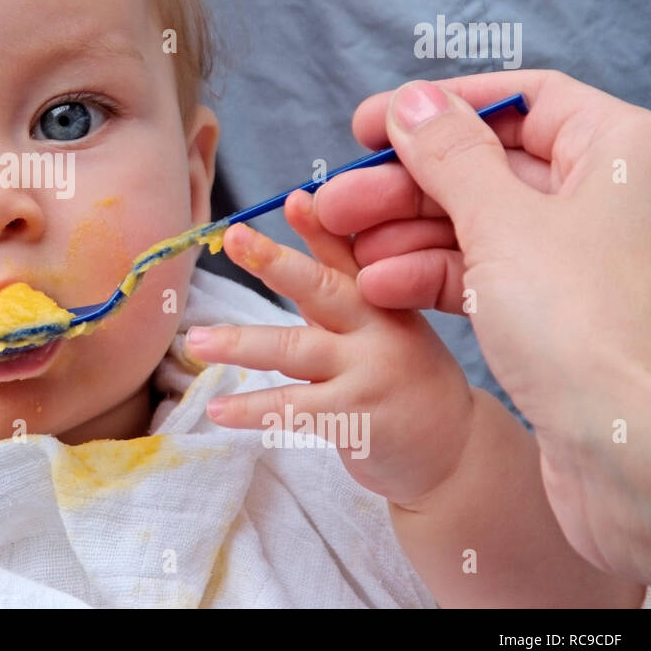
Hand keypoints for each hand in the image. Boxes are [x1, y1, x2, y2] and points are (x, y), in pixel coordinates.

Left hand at [188, 190, 473, 508]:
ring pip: (295, 351)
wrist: (455, 451)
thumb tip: (293, 216)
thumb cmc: (404, 376)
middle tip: (233, 239)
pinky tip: (217, 409)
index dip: (320, 226)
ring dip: (240, 343)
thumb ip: (335, 277)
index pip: (347, 256)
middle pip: (322, 290)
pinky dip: (253, 410)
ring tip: (195, 341)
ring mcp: (369, 374)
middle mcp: (379, 330)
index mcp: (381, 301)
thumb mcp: (379, 321)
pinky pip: (295, 410)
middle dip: (275, 263)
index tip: (292, 199)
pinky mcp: (357, 419)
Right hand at [313, 71, 650, 586]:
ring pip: (476, 223)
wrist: (635, 459)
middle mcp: (606, 198)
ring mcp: (580, 258)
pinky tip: (381, 289)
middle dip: (404, 185)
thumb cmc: (588, 330)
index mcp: (618, 152)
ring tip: (347, 252)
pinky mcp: (556, 313)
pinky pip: (482, 274)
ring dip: (404, 234)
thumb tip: (414, 102)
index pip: (521, 100)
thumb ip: (449, 155)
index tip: (370, 126)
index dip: (439, 107)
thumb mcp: (502, 224)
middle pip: (487, 164)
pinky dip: (429, 277)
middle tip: (337, 202)